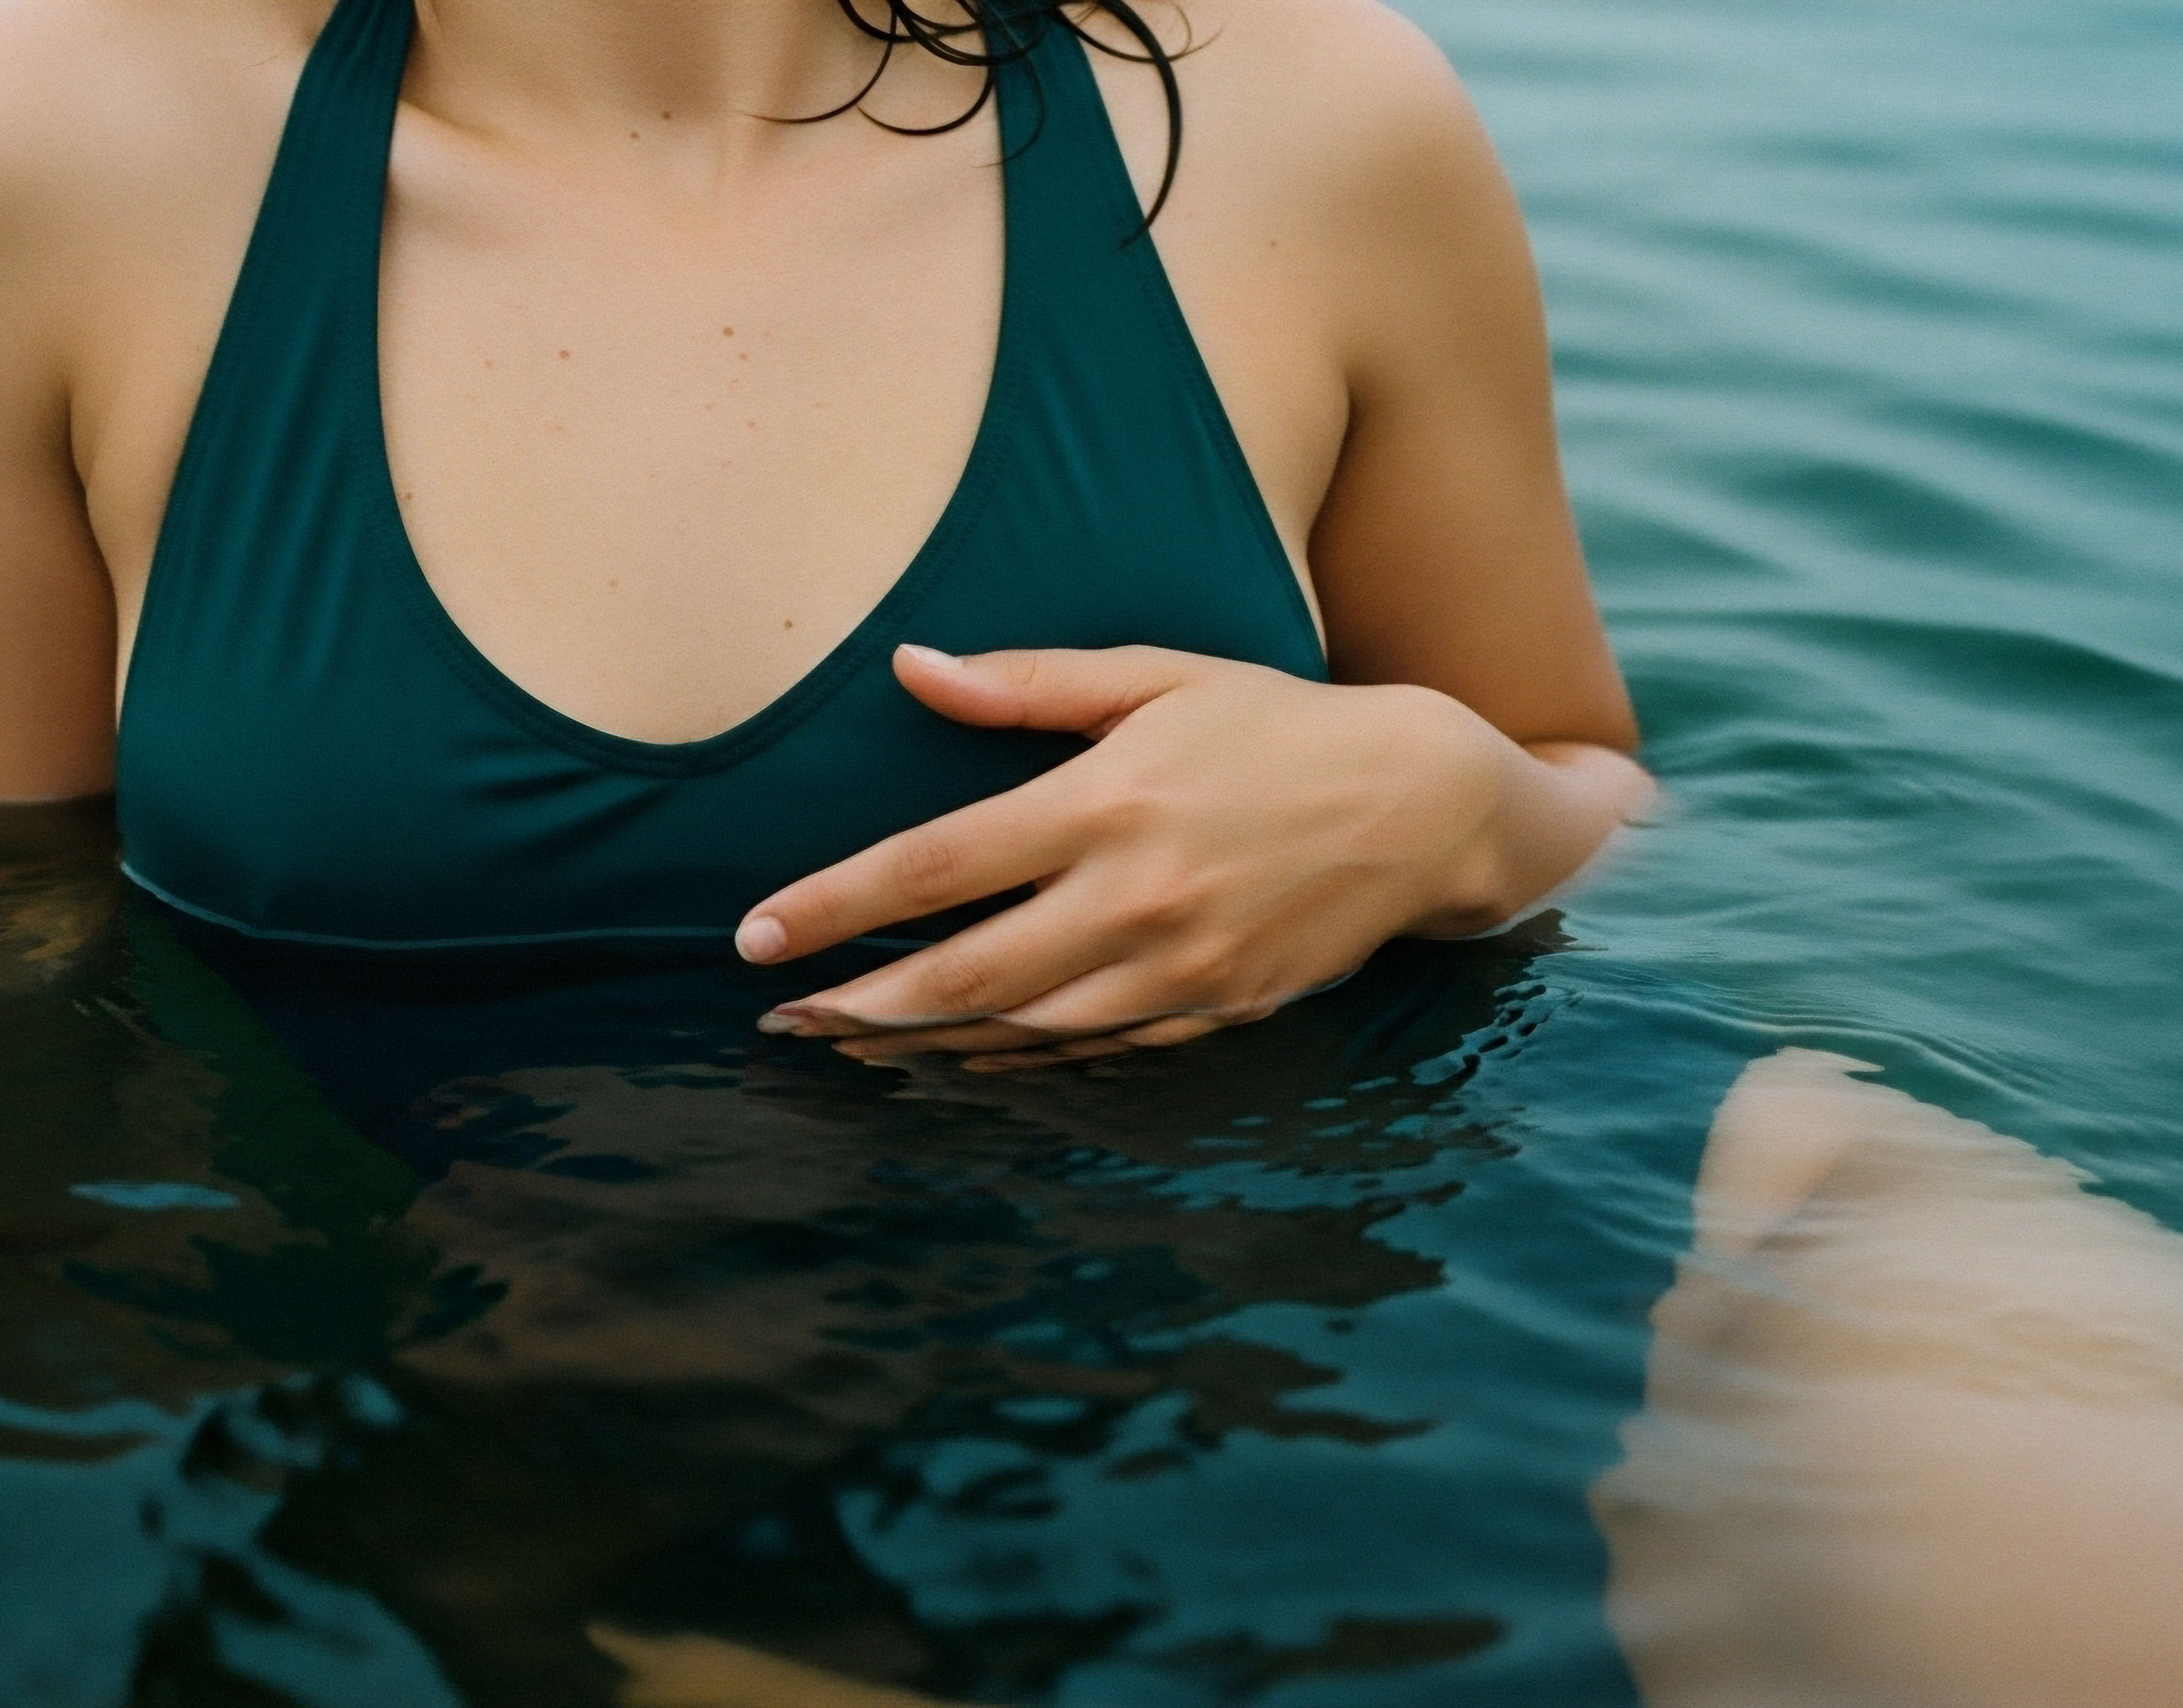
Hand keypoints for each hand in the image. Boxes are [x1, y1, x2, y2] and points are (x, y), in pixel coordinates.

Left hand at [734, 644, 1643, 1069]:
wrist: (1426, 805)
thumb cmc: (1278, 725)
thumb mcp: (1158, 677)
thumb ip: (1028, 683)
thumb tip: (910, 669)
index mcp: (1106, 802)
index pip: (935, 866)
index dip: (834, 907)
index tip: (755, 935)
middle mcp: (1135, 896)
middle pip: (963, 972)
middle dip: (857, 1004)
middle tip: (778, 1016)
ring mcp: (1178, 967)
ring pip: (1019, 1027)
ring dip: (920, 1042)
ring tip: (843, 1041)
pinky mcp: (1214, 1009)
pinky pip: (1089, 1051)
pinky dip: (1010, 1061)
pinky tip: (953, 1058)